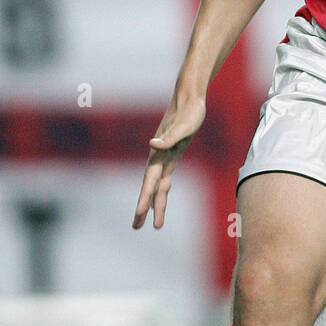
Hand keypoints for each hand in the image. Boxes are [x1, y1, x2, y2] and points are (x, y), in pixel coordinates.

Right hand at [132, 96, 206, 229]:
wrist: (190, 98)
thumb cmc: (190, 111)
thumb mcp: (184, 125)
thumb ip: (169, 136)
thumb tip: (152, 144)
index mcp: (160, 153)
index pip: (150, 181)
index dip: (145, 198)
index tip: (139, 213)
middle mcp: (159, 157)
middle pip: (150, 188)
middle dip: (144, 208)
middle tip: (136, 227)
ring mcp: (165, 157)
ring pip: (157, 186)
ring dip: (153, 205)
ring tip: (151, 224)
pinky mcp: (172, 155)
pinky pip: (165, 179)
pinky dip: (162, 192)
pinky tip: (160, 201)